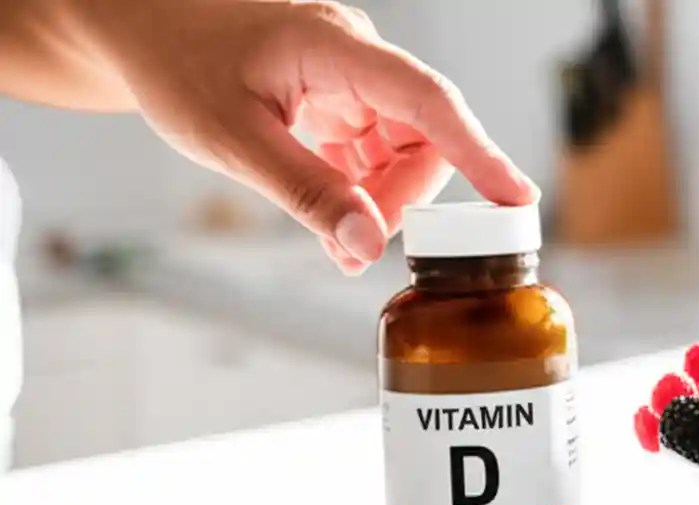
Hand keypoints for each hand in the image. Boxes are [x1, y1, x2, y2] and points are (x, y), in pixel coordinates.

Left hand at [76, 0, 537, 274]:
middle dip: (402, 199)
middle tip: (356, 241)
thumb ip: (306, 193)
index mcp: (336, 49)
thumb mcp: (234, 140)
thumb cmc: (179, 64)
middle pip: (425, 139)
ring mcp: (356, 80)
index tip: (517, 198)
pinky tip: (336, 216)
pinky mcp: (347, 100)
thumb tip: (368, 246)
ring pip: (407, 153)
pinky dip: (363, 192)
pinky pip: (379, 154)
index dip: (478, 152)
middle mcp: (359, 59)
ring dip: (382, 201)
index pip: (428, 101)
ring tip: (339, 236)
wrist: (149, 29)